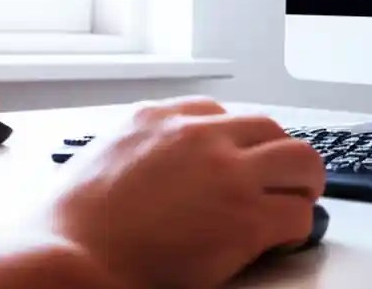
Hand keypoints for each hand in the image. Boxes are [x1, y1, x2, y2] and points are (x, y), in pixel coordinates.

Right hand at [0, 98, 325, 288]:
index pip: (218, 112)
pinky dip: (296, 227)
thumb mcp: (99, 155)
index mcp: (158, 118)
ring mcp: (228, 174)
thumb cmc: (70, 226)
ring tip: (298, 202)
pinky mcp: (246, 218)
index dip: (236, 140)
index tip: (241, 158)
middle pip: (269, 127)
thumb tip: (162, 165)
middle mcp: (199, 136)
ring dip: (303, 183)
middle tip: (283, 179)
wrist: (68, 259)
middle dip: (279, 154)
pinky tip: (282, 240)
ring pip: (301, 161)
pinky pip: (297, 214)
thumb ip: (139, 148)